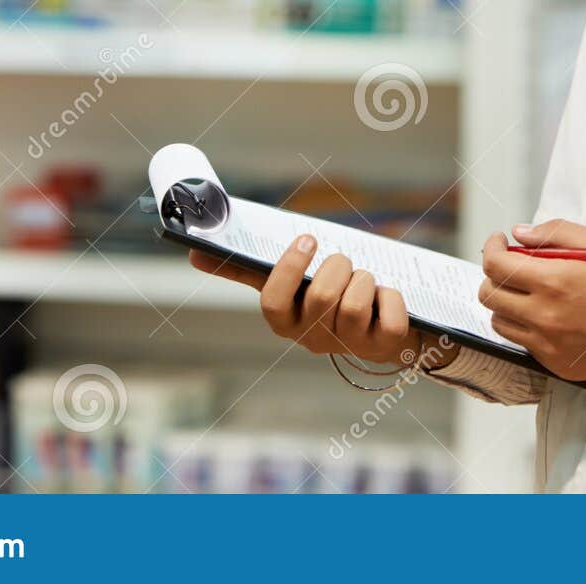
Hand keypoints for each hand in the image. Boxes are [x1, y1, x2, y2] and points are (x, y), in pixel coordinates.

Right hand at [189, 236, 458, 371]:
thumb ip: (246, 269)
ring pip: (354, 305)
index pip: (273, 303)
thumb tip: (193, 252)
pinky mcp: (385, 347)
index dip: (289, 270)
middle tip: (343, 260)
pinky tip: (386, 295)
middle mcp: (314, 339)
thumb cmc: (329, 295)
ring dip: (363, 279)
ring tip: (364, 278)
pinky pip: (390, 315)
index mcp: (286, 322)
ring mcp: (350, 346)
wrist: (382, 327)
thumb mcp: (291, 281)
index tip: (307, 238)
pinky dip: (392, 296)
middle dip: (336, 267)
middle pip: (320, 298)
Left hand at [477, 220, 585, 383]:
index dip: (491, 248)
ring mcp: (551, 347)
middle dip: (494, 275)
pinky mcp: (560, 366)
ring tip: (532, 290)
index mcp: (554, 281)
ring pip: (502, 324)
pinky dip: (529, 327)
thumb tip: (519, 234)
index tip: (500, 241)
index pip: (496, 266)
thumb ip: (554, 234)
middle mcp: (545, 317)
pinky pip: (527, 345)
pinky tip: (554, 314)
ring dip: (508, 303)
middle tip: (512, 265)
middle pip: (489, 297)